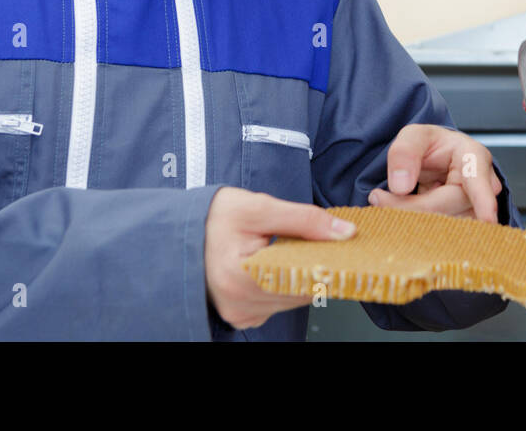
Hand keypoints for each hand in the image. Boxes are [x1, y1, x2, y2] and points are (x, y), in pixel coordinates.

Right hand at [204, 187, 355, 329]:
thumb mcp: (259, 207)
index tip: (338, 245)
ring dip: (299, 276)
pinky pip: (277, 305)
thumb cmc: (214, 217)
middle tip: (312, 240)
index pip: (303, 278)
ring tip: (286, 249)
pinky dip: (284, 286)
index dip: (325, 261)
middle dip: (313, 267)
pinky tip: (275, 265)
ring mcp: (239, 314)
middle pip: (300, 292)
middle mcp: (238, 303)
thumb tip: (344, 233)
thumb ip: (305, 220)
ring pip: (292, 300)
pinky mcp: (241, 317)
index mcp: (239, 277)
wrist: (181, 232)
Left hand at [367, 124, 501, 222]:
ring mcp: (476, 209)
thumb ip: (404, 153)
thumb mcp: (413, 136)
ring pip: (444, 225)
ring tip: (389, 202)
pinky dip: (419, 228)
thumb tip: (400, 186)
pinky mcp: (465, 225)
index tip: (488, 218)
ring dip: (413, 220)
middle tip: (378, 198)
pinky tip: (405, 218)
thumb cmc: (432, 146)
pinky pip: (442, 234)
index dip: (483, 200)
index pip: (478, 180)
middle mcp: (482, 185)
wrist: (437, 160)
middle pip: (447, 208)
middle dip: (410, 207)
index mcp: (473, 157)